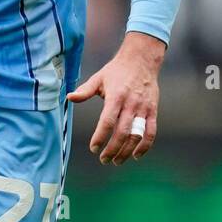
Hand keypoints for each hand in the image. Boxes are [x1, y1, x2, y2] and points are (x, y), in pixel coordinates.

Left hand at [66, 32, 164, 165]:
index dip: (100, 137)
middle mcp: (131, 104)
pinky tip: (135, 155)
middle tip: (103, 159)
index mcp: (116, 96)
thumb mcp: (99, 78)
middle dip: (112, 149)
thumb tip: (69, 97)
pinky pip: (151, 132)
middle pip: (122, 133)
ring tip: (116, 161)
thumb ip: (85, 91)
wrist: (142, 60)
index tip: (93, 148)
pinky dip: (144, 146)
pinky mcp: (153, 111)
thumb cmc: (117, 71)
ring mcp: (143, 108)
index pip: (107, 122)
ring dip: (126, 151)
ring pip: (136, 135)